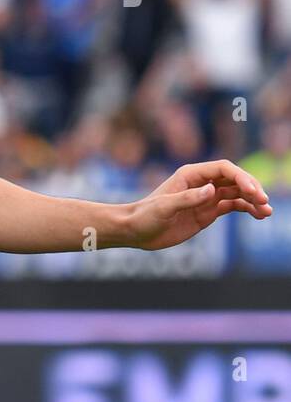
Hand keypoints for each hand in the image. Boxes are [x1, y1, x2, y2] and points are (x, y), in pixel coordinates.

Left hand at [126, 160, 271, 250]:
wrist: (135, 231)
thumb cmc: (145, 216)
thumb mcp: (164, 207)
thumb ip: (188, 198)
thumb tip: (212, 190)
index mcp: (190, 175)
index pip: (223, 169)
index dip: (241, 177)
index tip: (253, 191)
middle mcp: (201, 183)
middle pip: (234, 179)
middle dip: (251, 187)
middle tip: (263, 201)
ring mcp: (206, 197)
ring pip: (237, 193)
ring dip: (253, 200)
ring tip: (266, 211)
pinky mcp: (208, 212)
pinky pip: (233, 206)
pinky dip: (247, 209)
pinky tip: (259, 215)